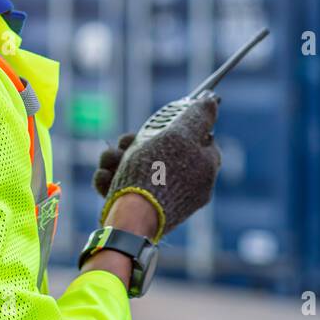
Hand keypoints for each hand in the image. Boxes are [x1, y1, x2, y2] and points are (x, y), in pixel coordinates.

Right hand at [93, 91, 220, 239]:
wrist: (131, 218)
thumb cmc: (156, 173)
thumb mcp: (180, 134)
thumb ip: (198, 116)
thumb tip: (212, 101)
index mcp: (205, 168)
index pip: (199, 138)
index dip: (178, 126)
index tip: (161, 123)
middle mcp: (189, 186)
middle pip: (164, 152)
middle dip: (137, 143)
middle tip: (127, 142)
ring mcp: (165, 201)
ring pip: (140, 168)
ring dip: (118, 160)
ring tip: (111, 162)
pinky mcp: (142, 212)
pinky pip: (127, 188)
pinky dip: (113, 181)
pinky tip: (107, 179)